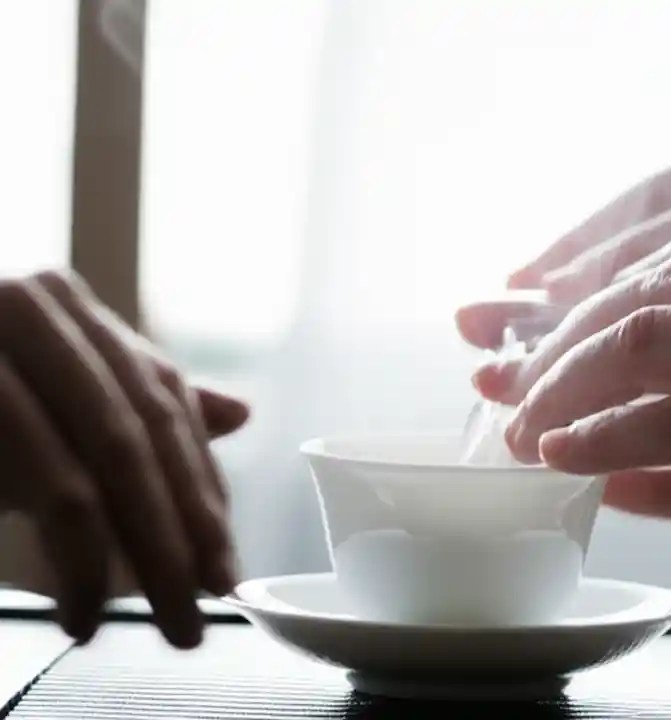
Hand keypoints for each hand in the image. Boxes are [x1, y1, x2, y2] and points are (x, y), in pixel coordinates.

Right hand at [0, 270, 249, 647]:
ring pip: (103, 462)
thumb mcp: (42, 398)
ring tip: (161, 621)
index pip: (161, 401)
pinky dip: (81, 557)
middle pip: (139, 433)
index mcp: (62, 305)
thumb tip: (236, 414)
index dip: (202, 484)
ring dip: (144, 554)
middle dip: (185, 532)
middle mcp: (31, 306)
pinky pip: (53, 485)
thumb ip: (128, 400)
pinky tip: (84, 608)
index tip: (226, 565)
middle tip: (204, 612)